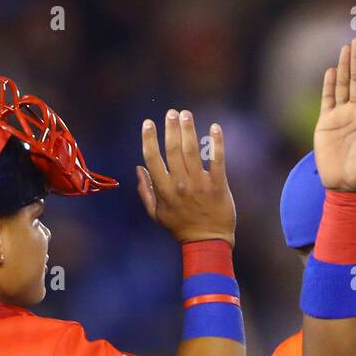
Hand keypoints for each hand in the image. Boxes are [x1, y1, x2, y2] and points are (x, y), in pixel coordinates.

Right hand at [136, 110, 234, 245]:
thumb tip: (138, 169)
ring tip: (186, 114)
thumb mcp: (156, 214)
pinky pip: (217, 159)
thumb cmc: (180, 228)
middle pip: (173, 150)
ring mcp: (200, 184)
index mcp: (164, 190)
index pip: (152, 159)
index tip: (148, 123)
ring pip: (192, 151)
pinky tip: (214, 127)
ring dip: (189, 129)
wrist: (207, 242)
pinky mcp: (218, 185)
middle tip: (172, 113)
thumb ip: (145, 191)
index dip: (148, 139)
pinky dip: (216, 142)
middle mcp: (180, 184)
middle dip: (171, 128)